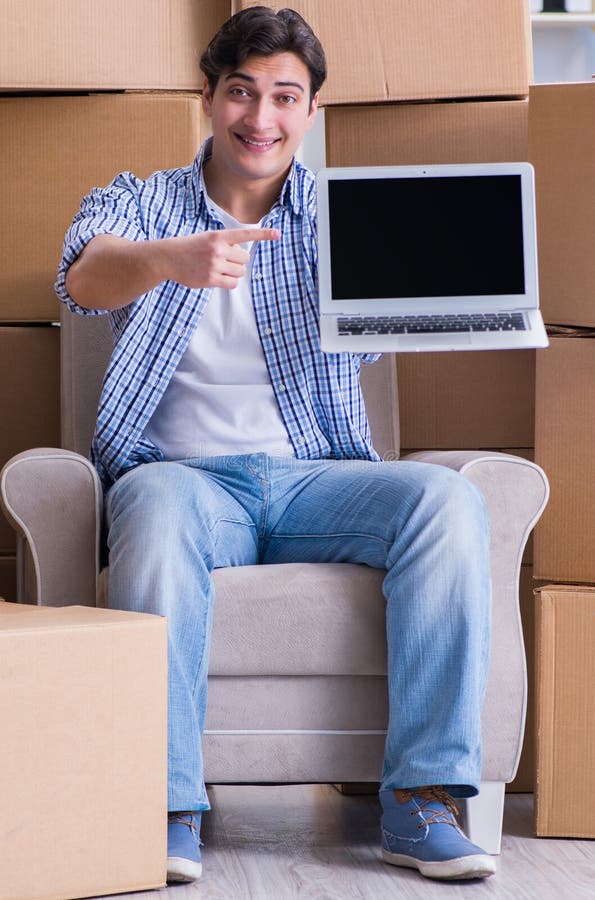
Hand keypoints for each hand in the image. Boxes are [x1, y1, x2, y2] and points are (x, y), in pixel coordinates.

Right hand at [158, 227, 280, 289]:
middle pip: (245, 259)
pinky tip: (218, 278)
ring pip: (240, 272)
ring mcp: (214, 265)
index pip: (245, 234)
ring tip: (219, 269)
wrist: (168, 258)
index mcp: (218, 235)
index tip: (278, 234)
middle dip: (237, 261)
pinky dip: (229, 282)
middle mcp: (218, 249)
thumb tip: (243, 257)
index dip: (263, 234)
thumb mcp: (207, 238)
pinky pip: (232, 284)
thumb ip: (225, 243)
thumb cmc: (190, 248)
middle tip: (223, 260)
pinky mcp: (211, 279)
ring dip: (233, 272)